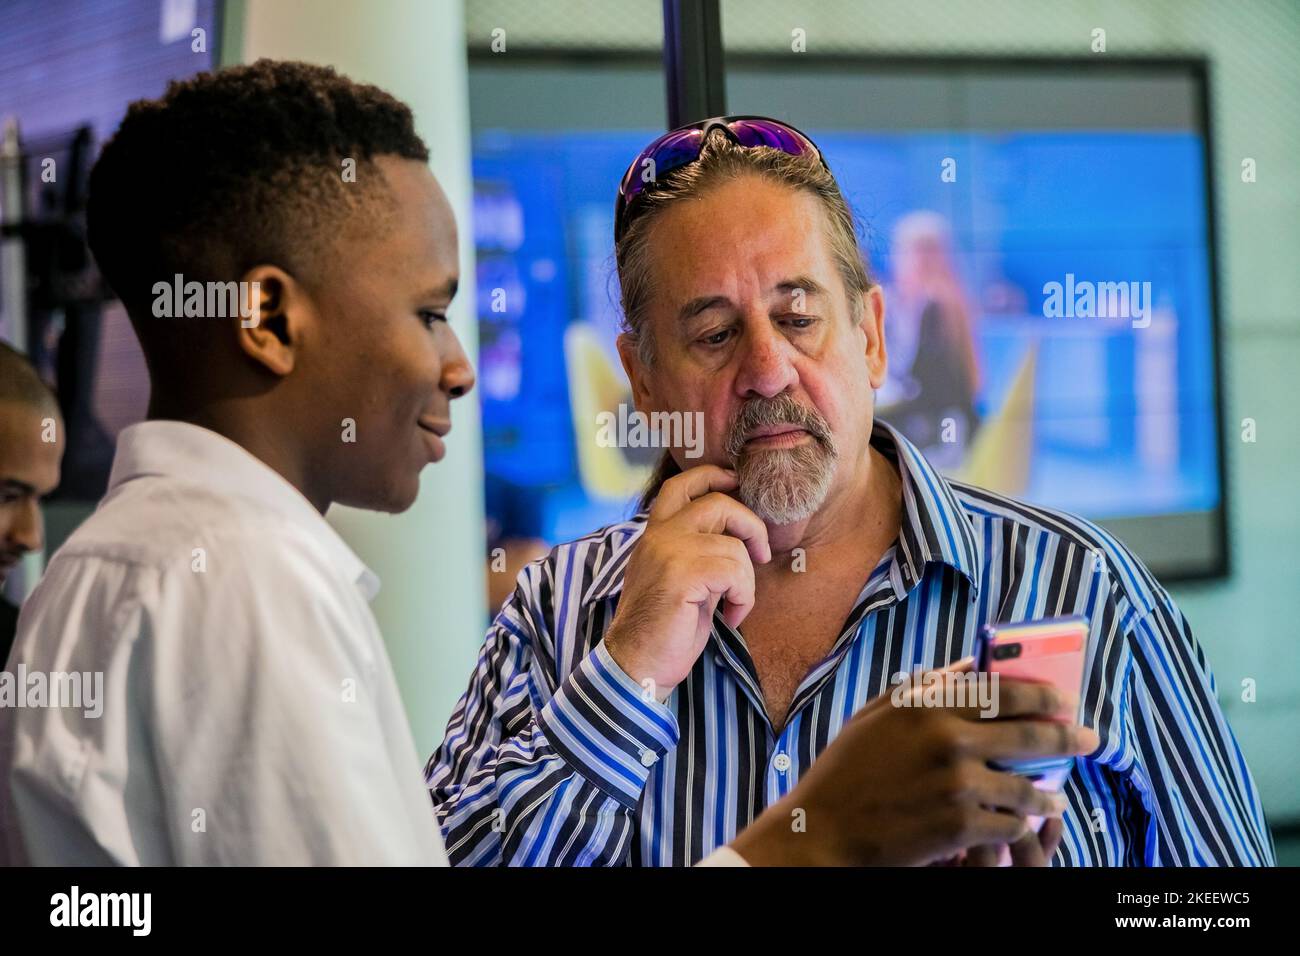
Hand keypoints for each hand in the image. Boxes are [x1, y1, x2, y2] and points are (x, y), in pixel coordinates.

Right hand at [604, 465, 769, 699]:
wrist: (637, 666)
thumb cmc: (663, 630)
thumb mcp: (682, 580)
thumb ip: (701, 553)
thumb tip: (740, 539)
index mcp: (655, 534)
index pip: (682, 485)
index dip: (714, 476)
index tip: (737, 482)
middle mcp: (659, 535)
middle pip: (718, 503)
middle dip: (750, 525)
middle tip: (760, 554)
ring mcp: (668, 551)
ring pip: (734, 546)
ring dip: (746, 580)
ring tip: (734, 606)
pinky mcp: (682, 574)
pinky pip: (735, 571)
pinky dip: (743, 597)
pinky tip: (730, 617)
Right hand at [730, 659, 1098, 865]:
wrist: (824, 830)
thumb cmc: (847, 770)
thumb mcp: (877, 714)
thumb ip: (926, 687)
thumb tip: (972, 666)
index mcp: (927, 704)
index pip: (1004, 690)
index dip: (1044, 692)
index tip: (1066, 697)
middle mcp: (947, 739)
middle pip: (1030, 735)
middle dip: (1068, 737)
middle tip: (1089, 738)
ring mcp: (957, 784)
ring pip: (1026, 786)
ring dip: (1047, 792)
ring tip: (1055, 795)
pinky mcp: (961, 826)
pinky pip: (1010, 823)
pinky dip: (1019, 824)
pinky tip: (1022, 822)